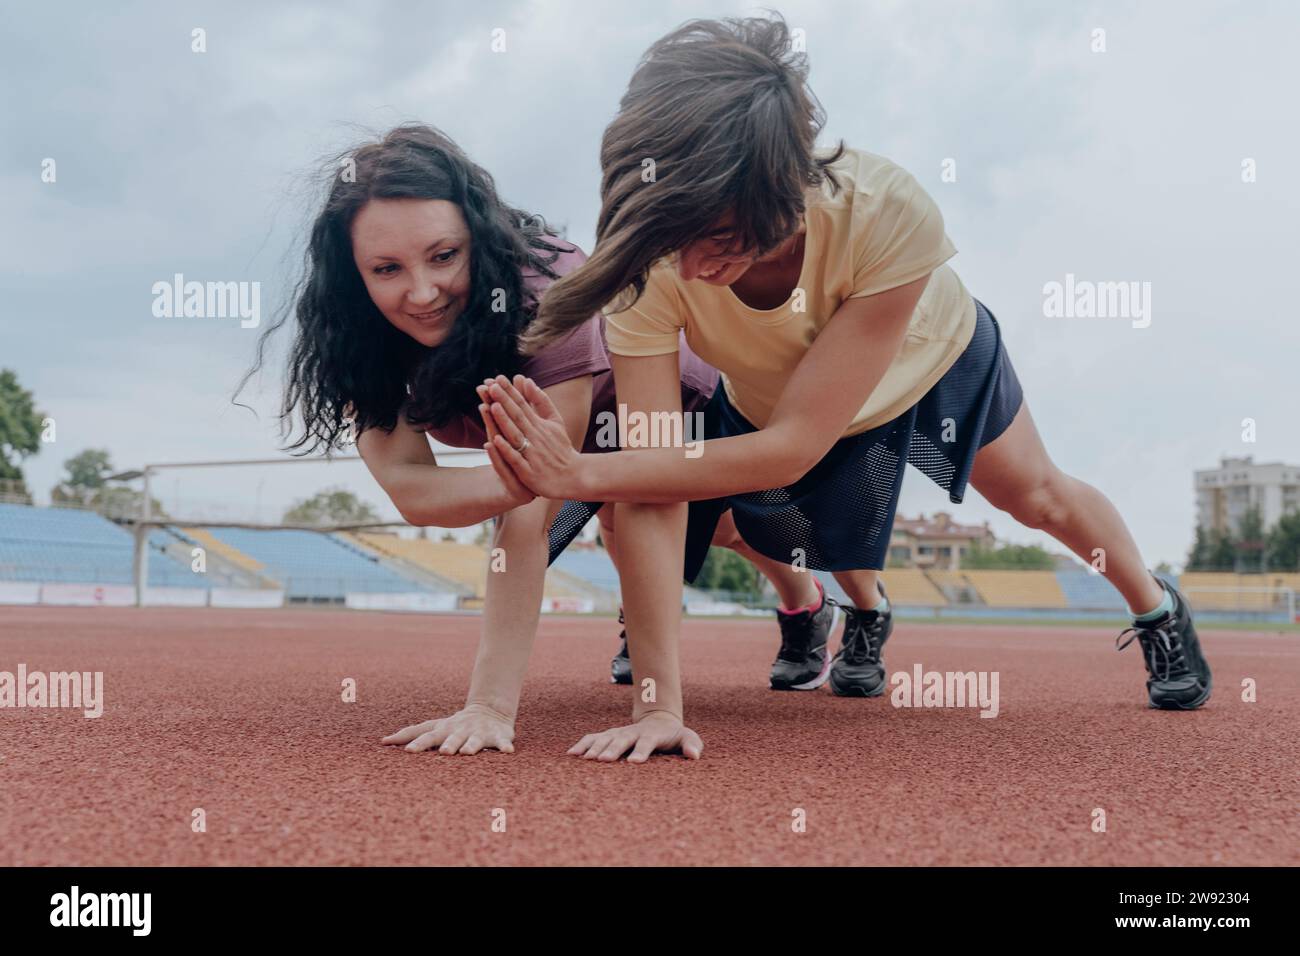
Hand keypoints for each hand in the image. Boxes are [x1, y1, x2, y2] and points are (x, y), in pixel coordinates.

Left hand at [381, 704, 515, 754]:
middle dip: (447, 744)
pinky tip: (508, 752)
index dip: (416, 742)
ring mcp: (478, 733)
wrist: (490, 711)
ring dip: (471, 745)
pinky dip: (504, 746)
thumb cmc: (455, 726)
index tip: (405, 751)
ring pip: (474, 740)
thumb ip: (411, 734)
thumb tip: (382, 742)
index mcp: (444, 730)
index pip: (427, 735)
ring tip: (468, 752)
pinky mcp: (498, 736)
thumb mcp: (434, 727)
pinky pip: (502, 742)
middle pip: (451, 738)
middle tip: (443, 752)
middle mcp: (460, 731)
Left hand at [482, 374, 585, 500]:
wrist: (574, 477)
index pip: (523, 405)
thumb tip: (528, 380)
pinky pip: (516, 460)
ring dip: (504, 421)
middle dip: (504, 401)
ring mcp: (533, 455)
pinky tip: (495, 441)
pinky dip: (506, 450)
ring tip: (493, 406)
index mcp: (540, 425)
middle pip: (518, 417)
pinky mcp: (529, 472)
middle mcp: (536, 438)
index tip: (497, 378)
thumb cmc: (561, 449)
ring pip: (516, 436)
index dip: (510, 392)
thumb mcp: (555, 421)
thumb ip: (542, 401)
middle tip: (491, 386)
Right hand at [567, 711, 702, 762]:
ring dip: (595, 748)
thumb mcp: (687, 737)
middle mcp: (633, 732)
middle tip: (602, 761)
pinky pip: (593, 738)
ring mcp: (619, 732)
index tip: (634, 762)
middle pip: (622, 740)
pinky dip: (582, 744)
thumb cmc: (674, 736)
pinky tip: (571, 755)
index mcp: (652, 735)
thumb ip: (691, 744)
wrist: (658, 720)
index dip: (641, 751)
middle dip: (612, 749)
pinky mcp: (609, 735)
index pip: (647, 742)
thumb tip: (694, 755)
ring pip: (605, 738)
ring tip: (585, 759)